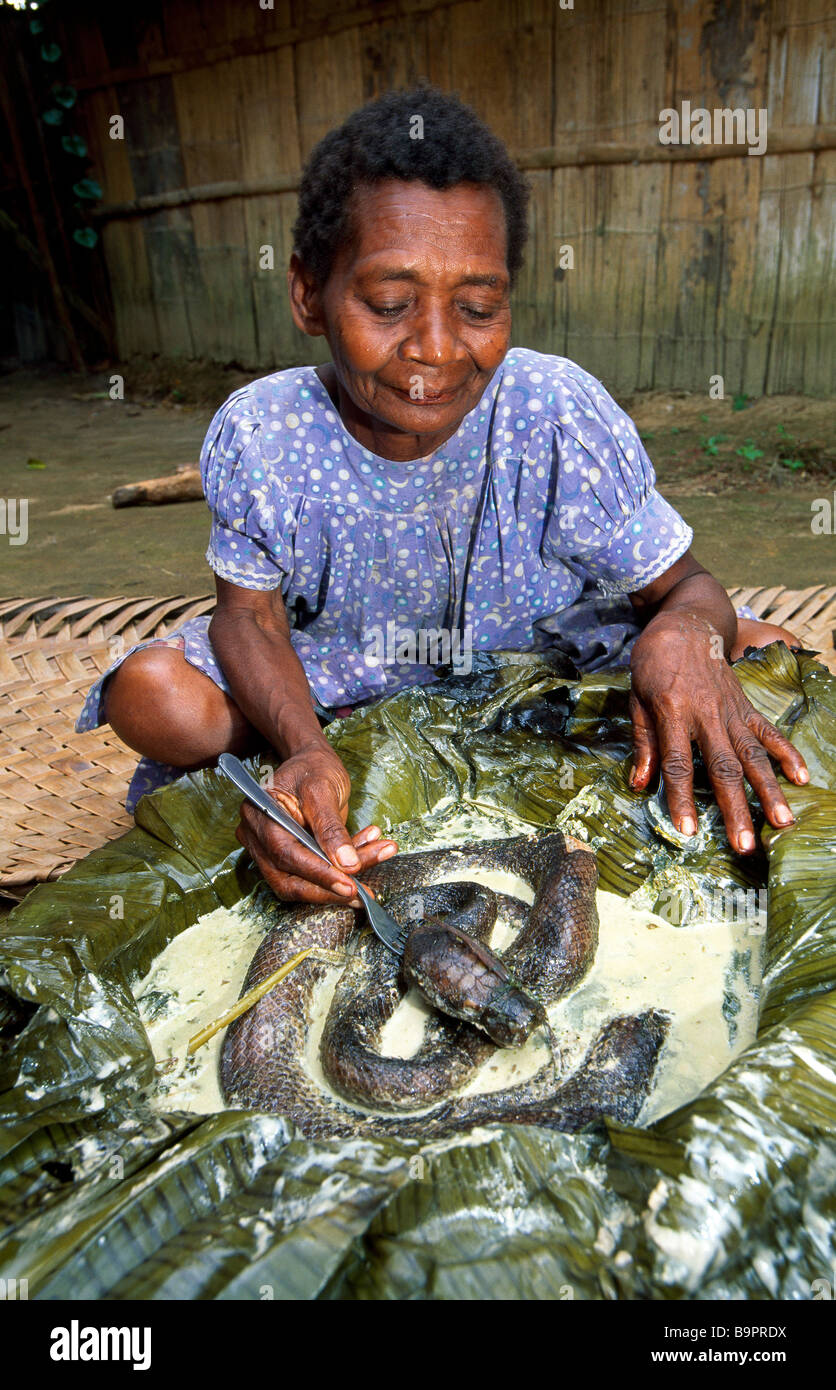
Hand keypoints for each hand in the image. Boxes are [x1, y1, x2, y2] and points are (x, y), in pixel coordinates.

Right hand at [235, 743, 397, 902]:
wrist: (313, 763)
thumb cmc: (313, 768)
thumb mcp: (324, 789)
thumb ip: (332, 827)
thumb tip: (346, 863)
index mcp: (260, 813)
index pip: (286, 854)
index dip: (318, 874)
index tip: (349, 885)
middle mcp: (257, 836)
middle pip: (289, 878)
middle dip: (330, 886)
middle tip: (364, 891)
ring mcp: (269, 850)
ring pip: (302, 882)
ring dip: (340, 879)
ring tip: (376, 856)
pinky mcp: (288, 858)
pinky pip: (311, 875)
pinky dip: (341, 870)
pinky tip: (369, 851)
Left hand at [629, 614, 808, 852]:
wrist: (686, 623)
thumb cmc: (653, 662)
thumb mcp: (636, 698)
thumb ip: (643, 741)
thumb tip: (641, 784)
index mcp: (673, 713)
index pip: (677, 764)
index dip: (682, 799)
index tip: (688, 831)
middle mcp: (706, 715)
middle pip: (723, 768)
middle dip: (735, 809)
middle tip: (744, 845)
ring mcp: (731, 711)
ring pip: (753, 755)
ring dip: (769, 790)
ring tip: (783, 821)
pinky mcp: (746, 705)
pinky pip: (769, 732)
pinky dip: (786, 753)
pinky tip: (802, 778)